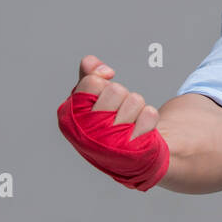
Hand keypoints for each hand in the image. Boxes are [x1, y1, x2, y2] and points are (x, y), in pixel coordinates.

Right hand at [58, 54, 169, 190]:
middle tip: (117, 111)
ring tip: (128, 123)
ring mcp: (109, 144)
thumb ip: (89, 75)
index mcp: (70, 117)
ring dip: (137, 107)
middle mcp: (86, 132)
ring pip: (135, 100)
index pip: (92, 82)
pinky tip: (141, 131)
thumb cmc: (106, 122)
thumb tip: (98, 67)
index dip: (102, 82)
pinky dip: (149, 118)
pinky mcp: (133, 150)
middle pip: (116, 90)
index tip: (102, 93)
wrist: (128, 154)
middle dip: (121, 95)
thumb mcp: (92, 96)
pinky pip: (150, 114)